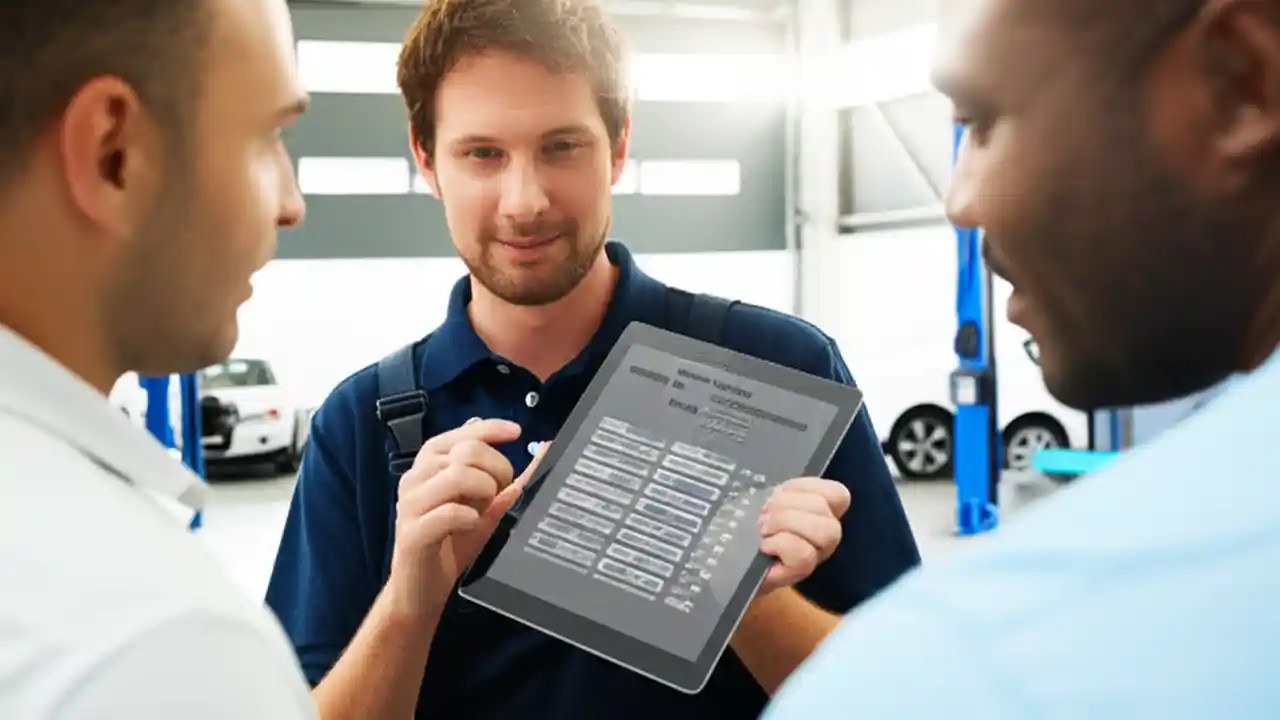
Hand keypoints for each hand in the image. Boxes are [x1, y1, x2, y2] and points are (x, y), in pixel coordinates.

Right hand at [386, 418, 548, 615]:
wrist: (421, 589)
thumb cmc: (453, 542)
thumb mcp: (487, 507)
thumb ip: (510, 480)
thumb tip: (542, 449)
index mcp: (432, 464)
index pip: (463, 434)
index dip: (491, 429)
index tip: (516, 433)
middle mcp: (416, 477)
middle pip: (467, 452)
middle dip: (496, 470)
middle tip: (499, 494)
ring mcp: (410, 504)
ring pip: (457, 476)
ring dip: (483, 491)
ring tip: (483, 510)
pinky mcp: (412, 533)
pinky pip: (448, 513)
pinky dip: (469, 518)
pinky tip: (471, 525)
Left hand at [755, 477, 850, 596]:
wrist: (736, 564)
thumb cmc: (753, 530)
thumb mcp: (768, 504)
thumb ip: (780, 495)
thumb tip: (776, 495)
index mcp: (821, 510)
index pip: (837, 494)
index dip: (808, 487)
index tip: (779, 492)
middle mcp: (825, 532)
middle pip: (825, 509)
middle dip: (788, 505)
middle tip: (764, 514)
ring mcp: (817, 554)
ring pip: (825, 532)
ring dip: (787, 522)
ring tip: (763, 528)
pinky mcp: (802, 572)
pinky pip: (804, 554)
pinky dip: (781, 544)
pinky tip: (765, 545)